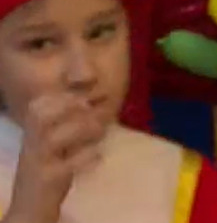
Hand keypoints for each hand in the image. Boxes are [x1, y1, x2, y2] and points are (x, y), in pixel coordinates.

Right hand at [5, 94, 107, 222]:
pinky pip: (67, 164)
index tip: (86, 99)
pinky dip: (87, 156)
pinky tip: (98, 156)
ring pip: (54, 137)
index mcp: (32, 132)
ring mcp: (37, 161)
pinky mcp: (47, 179)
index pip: (39, 104)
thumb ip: (68, 122)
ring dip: (83, 129)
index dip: (64, 95)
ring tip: (101, 131)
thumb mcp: (53, 141)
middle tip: (94, 112)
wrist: (32, 205)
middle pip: (41, 115)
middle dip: (71, 106)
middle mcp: (30, 143)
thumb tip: (95, 98)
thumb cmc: (49, 167)